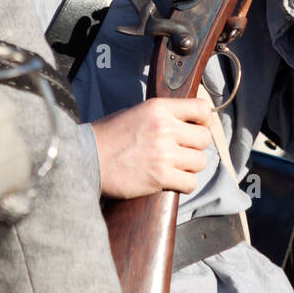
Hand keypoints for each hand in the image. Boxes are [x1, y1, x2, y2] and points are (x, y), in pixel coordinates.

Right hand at [92, 97, 212, 198]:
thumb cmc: (111, 135)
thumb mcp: (138, 112)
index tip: (197, 127)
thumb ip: (164, 115)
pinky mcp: (161, 176)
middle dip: (195, 147)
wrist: (89, 158)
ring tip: (175, 167)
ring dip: (190, 167)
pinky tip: (171, 181)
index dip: (204, 120)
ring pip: (200, 161)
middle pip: (204, 138)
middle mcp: (165, 128)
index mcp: (159, 108)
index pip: (201, 109)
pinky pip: (190, 183)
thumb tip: (190, 121)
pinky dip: (184, 184)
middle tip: (182, 152)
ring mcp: (164, 153)